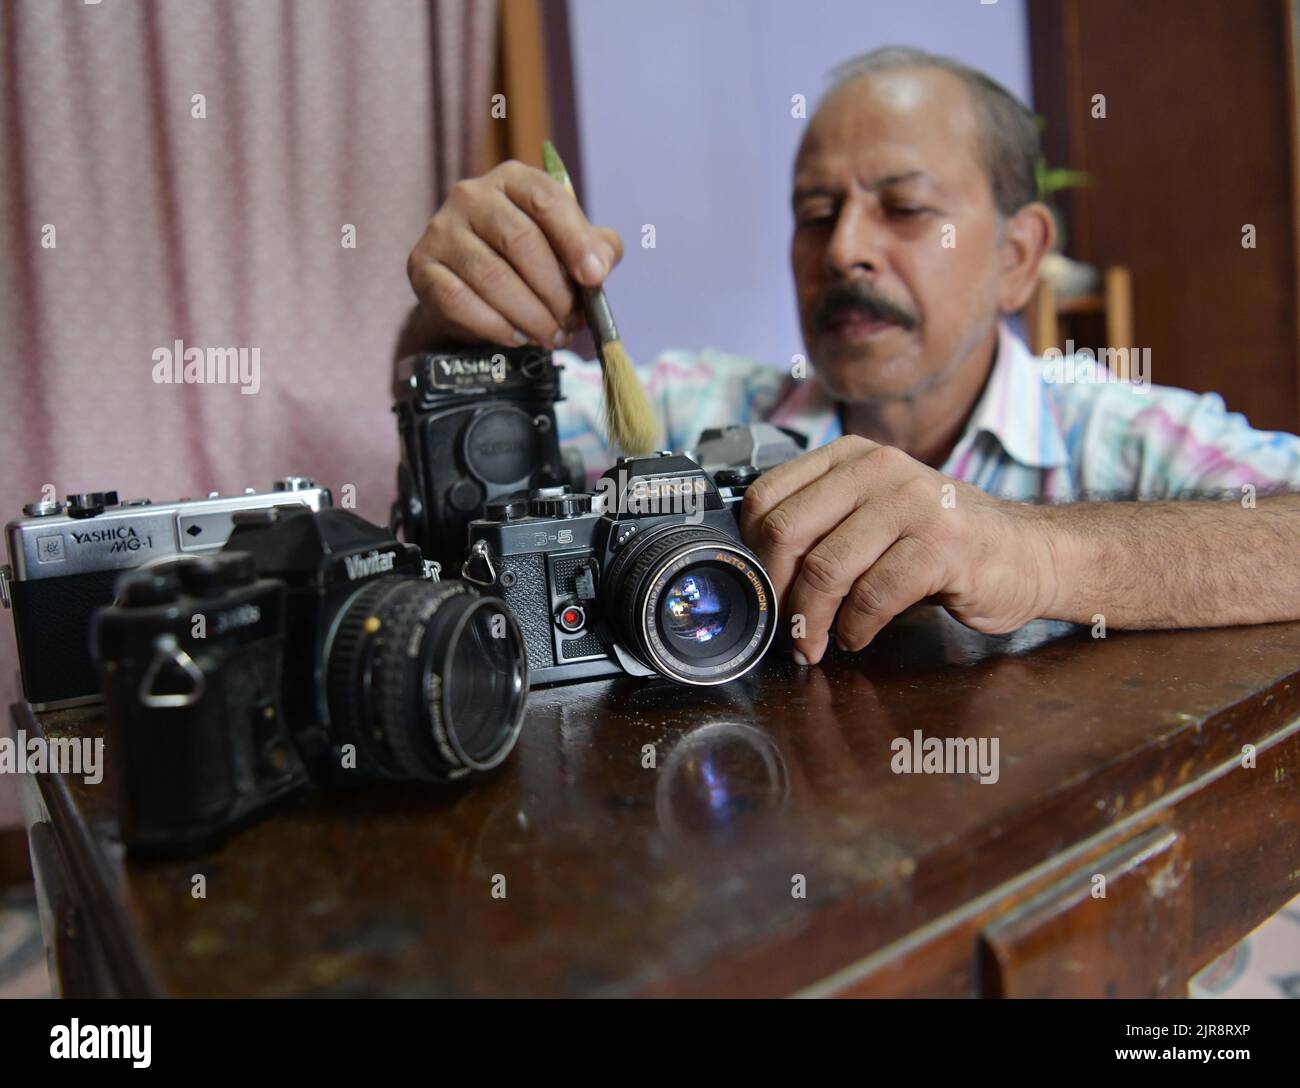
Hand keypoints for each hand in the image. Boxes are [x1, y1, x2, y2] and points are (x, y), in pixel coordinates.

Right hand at [406, 160, 623, 348]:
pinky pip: (460, 301)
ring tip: (551, 337)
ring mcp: (441, 229)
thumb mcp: (567, 248)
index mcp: (514, 180)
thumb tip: (600, 264)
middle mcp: (472, 195)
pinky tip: (517, 337)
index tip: (594, 278)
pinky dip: (495, 326)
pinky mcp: (421, 266)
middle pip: (520, 241)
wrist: (470, 289)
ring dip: (530, 315)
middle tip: (571, 322)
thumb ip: (595, 248)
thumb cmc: (526, 263)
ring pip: (492, 276)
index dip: (575, 241)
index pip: (546, 200)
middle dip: (554, 290)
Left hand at [739, 435, 1059, 662]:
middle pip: (787, 532)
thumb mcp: (872, 511)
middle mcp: (878, 468)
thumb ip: (821, 522)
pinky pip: (873, 595)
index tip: (759, 589)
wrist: (1029, 553)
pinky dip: (856, 627)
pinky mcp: (942, 544)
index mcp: (849, 455)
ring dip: (812, 621)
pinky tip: (857, 635)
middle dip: (776, 591)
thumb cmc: (940, 540)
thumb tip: (754, 567)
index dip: (752, 553)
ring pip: (827, 568)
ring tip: (814, 642)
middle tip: (783, 626)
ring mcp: (913, 502)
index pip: (766, 496)